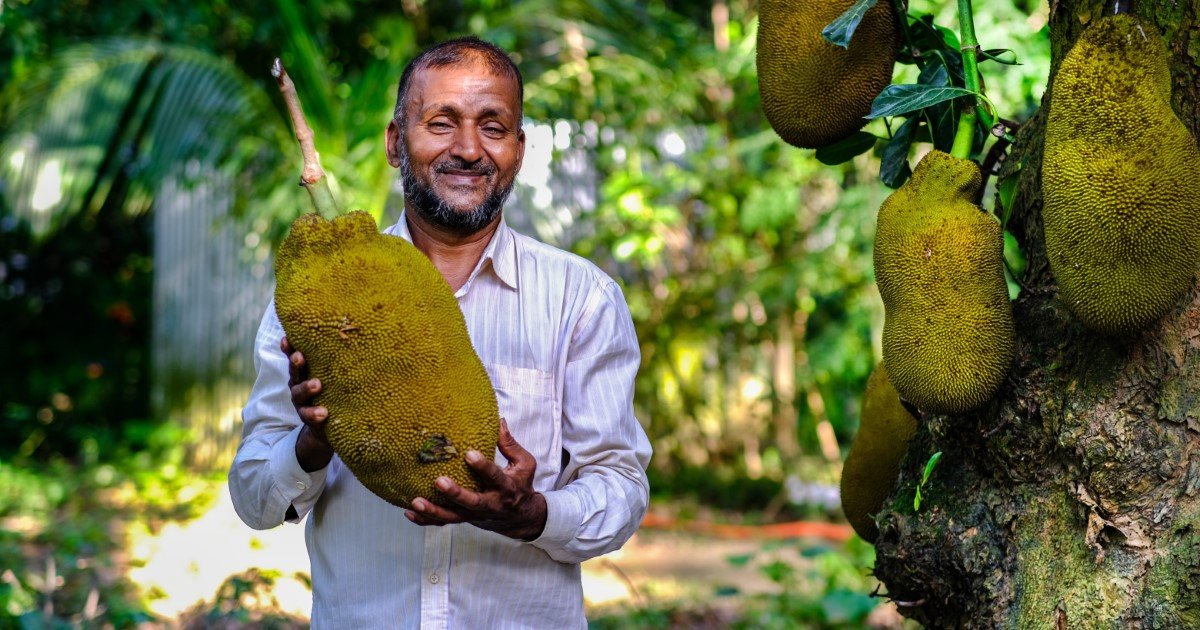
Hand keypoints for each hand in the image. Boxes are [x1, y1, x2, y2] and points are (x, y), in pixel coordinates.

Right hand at [282, 336, 332, 471]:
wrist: (330, 427)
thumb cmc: (334, 393)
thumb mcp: (332, 377)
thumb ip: (335, 362)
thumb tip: (353, 333)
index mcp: (304, 374)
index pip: (294, 358)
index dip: (289, 349)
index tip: (286, 338)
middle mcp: (299, 387)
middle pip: (295, 373)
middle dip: (296, 364)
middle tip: (300, 356)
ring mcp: (302, 404)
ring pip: (299, 395)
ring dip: (306, 388)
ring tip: (317, 384)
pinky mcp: (310, 420)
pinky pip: (310, 417)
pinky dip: (315, 414)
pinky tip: (323, 413)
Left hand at [406, 418, 547, 541]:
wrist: (521, 518)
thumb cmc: (520, 484)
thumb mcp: (524, 464)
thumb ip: (510, 444)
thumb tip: (498, 420)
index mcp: (506, 487)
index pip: (494, 476)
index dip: (482, 466)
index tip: (469, 453)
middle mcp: (491, 503)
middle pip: (472, 502)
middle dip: (455, 493)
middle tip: (438, 481)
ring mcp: (476, 515)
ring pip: (454, 517)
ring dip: (434, 511)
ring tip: (415, 502)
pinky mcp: (466, 520)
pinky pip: (444, 523)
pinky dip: (426, 520)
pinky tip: (409, 512)